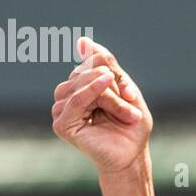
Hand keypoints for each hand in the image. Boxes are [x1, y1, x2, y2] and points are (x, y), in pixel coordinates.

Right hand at [51, 36, 151, 175]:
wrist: (133, 155)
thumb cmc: (131, 124)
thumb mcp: (124, 88)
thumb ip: (106, 63)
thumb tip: (82, 40)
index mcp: (81, 86)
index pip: (91, 63)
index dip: (110, 70)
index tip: (129, 91)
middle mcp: (67, 96)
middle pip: (85, 73)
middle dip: (112, 85)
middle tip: (131, 102)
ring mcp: (62, 110)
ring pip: (81, 85)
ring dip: (109, 97)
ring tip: (128, 114)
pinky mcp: (61, 124)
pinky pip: (75, 99)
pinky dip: (91, 92)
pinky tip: (106, 89)